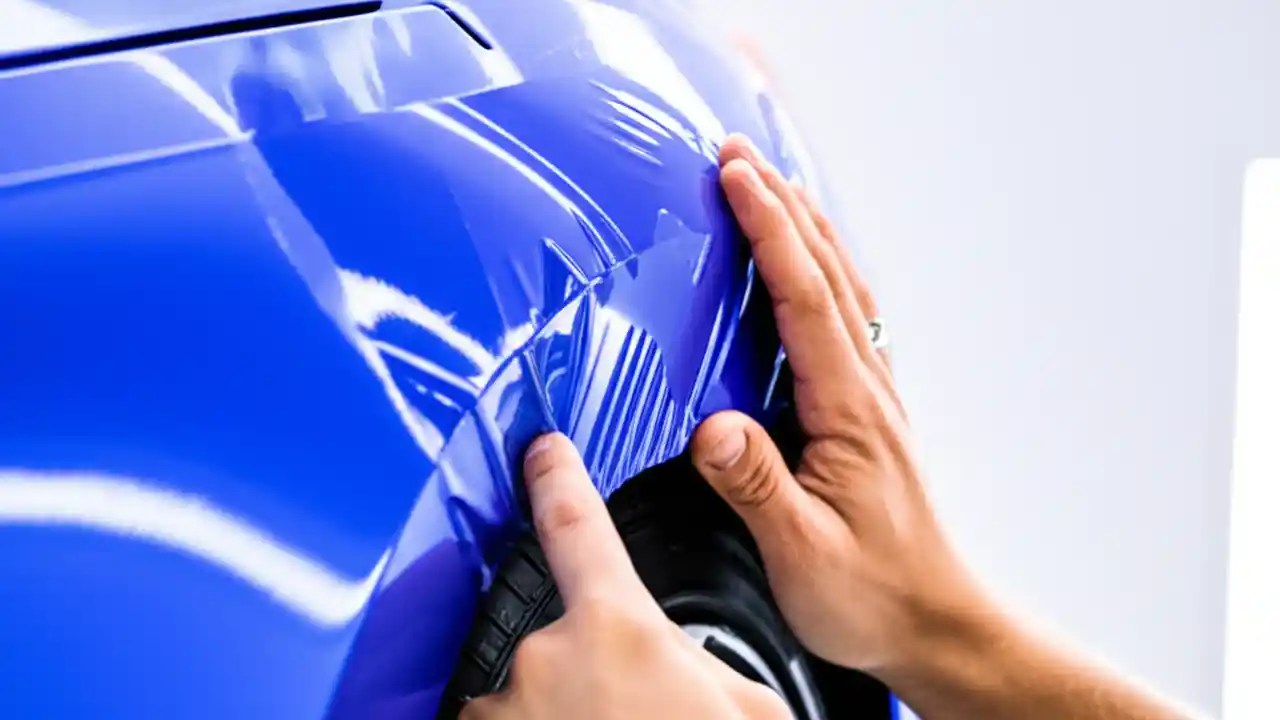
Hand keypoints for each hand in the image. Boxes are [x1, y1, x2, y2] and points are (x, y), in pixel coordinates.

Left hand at [460, 433, 790, 719]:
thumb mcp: (744, 705)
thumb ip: (707, 667)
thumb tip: (692, 667)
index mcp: (615, 627)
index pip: (576, 524)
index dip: (557, 477)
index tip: (542, 450)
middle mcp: (544, 659)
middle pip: (553, 637)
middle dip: (585, 673)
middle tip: (631, 714)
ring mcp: (503, 712)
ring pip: (520, 696)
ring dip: (550, 717)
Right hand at [690, 135, 991, 676]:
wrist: (935, 622)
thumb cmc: (874, 593)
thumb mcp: (803, 551)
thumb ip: (756, 485)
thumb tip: (712, 426)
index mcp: (850, 410)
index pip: (804, 299)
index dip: (769, 231)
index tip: (737, 178)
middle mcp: (868, 391)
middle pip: (828, 274)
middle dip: (783, 206)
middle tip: (740, 155)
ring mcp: (873, 399)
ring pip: (844, 290)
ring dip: (807, 230)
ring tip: (772, 186)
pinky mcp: (866, 415)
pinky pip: (847, 320)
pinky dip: (823, 273)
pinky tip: (810, 271)